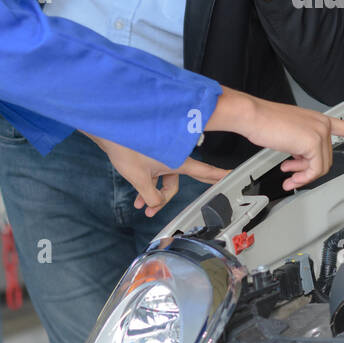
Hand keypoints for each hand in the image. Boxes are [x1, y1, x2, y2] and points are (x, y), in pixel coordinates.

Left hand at [85, 135, 228, 216]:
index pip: (204, 172)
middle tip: (151, 211)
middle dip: (163, 198)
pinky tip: (136, 195)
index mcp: (178, 161)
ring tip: (139, 205)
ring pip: (163, 180)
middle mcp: (174, 158)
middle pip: (175, 184)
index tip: (232, 176)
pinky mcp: (152, 155)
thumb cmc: (127, 147)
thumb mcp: (139, 178)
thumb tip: (155, 204)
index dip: (219, 176)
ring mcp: (163, 156)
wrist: (111, 131)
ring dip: (152, 194)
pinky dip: (147, 184)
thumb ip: (151, 196)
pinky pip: (155, 174)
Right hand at [207, 88, 343, 190]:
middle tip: (292, 175)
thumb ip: (302, 146)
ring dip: (304, 176)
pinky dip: (302, 177)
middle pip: (327, 157)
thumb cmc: (264, 122)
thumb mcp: (289, 134)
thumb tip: (301, 163)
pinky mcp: (313, 142)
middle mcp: (322, 124)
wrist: (254, 116)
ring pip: (321, 166)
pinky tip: (290, 175)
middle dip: (309, 170)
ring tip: (289, 177)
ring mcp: (319, 132)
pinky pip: (314, 169)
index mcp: (318, 119)